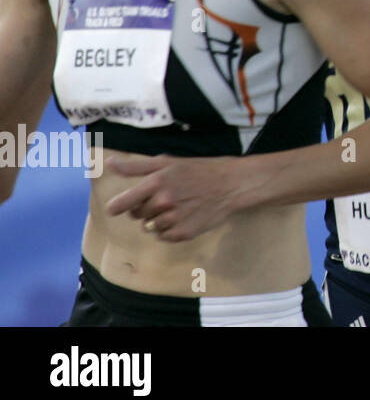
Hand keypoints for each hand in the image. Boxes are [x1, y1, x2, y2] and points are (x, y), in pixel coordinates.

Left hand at [103, 154, 243, 241]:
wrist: (231, 184)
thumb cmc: (197, 170)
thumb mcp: (167, 162)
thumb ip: (135, 167)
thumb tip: (109, 163)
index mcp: (156, 183)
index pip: (120, 205)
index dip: (117, 207)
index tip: (117, 208)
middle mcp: (163, 202)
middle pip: (136, 215)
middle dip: (144, 209)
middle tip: (163, 198)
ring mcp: (174, 218)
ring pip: (149, 228)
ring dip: (157, 220)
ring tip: (175, 207)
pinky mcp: (184, 233)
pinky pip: (164, 237)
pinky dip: (169, 230)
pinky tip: (182, 217)